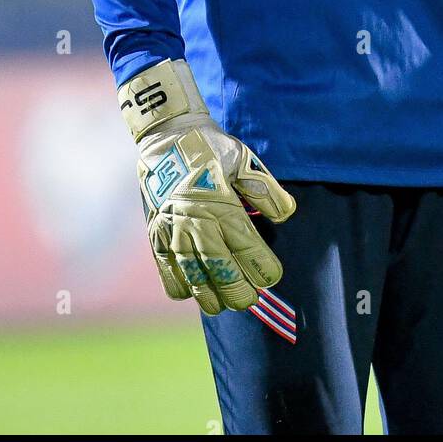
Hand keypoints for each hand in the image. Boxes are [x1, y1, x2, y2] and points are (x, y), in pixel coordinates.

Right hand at [118, 58, 296, 314]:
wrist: (166, 136)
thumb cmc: (211, 148)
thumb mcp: (243, 159)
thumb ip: (265, 189)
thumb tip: (287, 215)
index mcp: (219, 201)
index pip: (245, 243)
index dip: (261, 265)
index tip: (273, 277)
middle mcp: (194, 220)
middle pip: (218, 267)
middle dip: (236, 289)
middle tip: (250, 300)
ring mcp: (172, 230)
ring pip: (192, 275)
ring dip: (208, 294)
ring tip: (223, 305)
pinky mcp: (156, 234)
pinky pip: (166, 271)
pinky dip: (180, 286)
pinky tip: (194, 290)